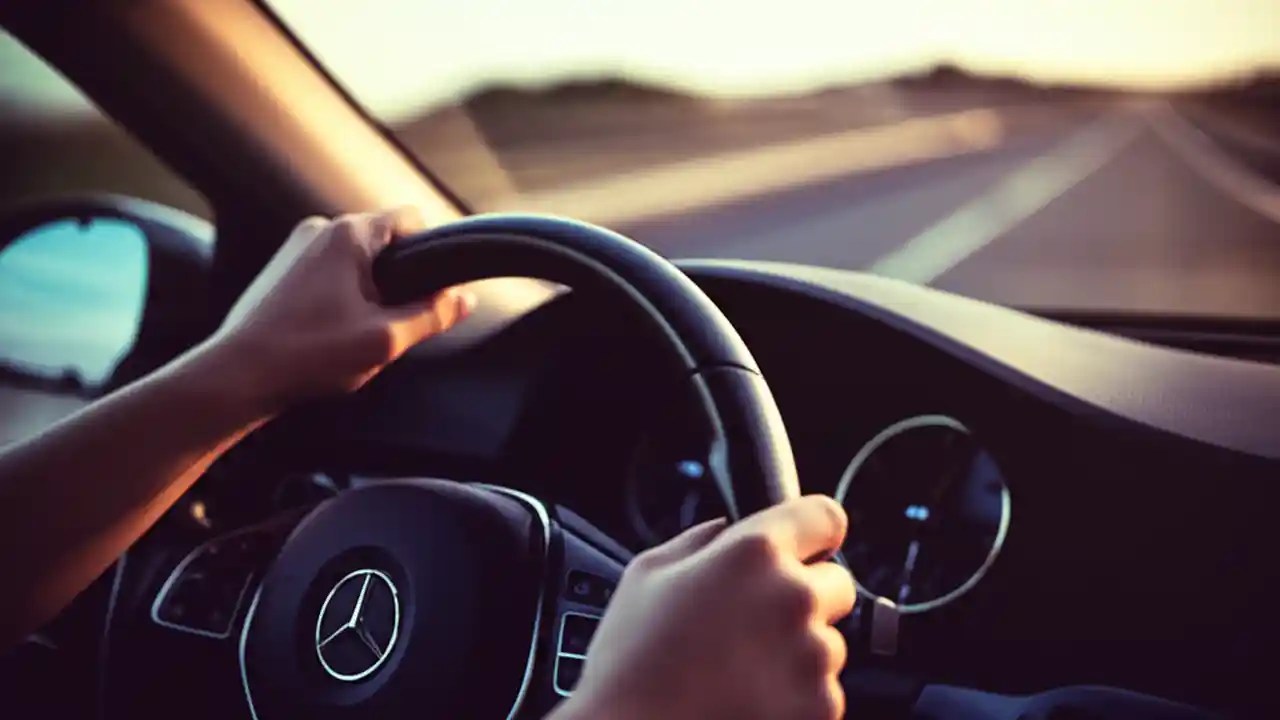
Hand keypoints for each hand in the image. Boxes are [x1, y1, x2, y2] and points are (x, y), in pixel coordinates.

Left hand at [209, 207, 472, 412]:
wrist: (236, 376)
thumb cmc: (308, 355)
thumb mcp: (385, 340)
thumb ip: (432, 315)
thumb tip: (464, 299)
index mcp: (348, 235)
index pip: (411, 220)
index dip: (430, 254)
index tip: (430, 292)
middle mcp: (319, 230)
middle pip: (384, 244)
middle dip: (396, 281)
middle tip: (390, 324)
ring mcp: (295, 249)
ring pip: (355, 263)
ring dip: (366, 293)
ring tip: (353, 335)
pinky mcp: (280, 271)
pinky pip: (328, 275)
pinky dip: (338, 300)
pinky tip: (328, 336)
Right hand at [557, 495, 855, 719]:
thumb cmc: (630, 660)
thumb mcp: (648, 574)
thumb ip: (701, 539)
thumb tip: (728, 528)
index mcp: (754, 553)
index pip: (825, 517)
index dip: (816, 532)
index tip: (809, 547)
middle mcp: (793, 597)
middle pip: (837, 583)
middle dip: (807, 598)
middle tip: (756, 624)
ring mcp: (812, 656)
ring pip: (829, 643)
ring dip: (800, 652)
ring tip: (742, 671)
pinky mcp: (822, 707)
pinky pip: (824, 692)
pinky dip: (797, 698)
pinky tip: (749, 700)